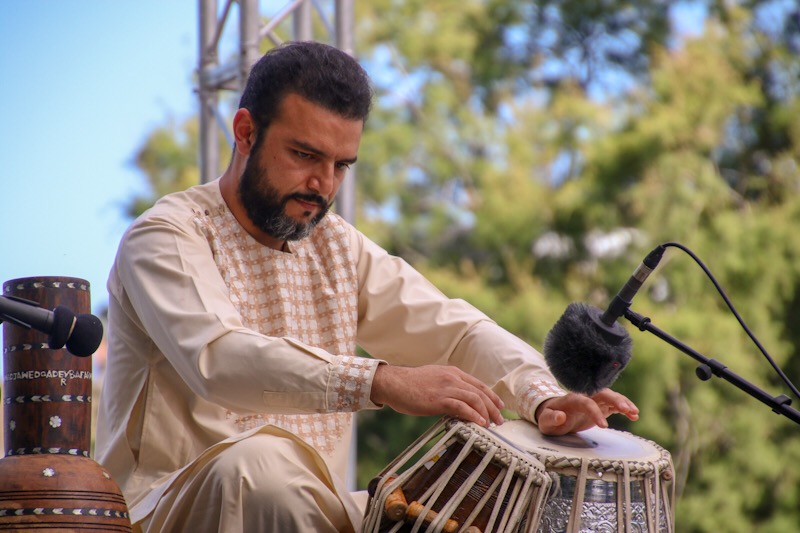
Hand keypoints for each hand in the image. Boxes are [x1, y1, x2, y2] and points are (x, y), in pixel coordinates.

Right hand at [370, 364, 504, 426]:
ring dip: (486, 412)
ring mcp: (446, 388)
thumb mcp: (433, 380)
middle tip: (500, 420)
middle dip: (493, 407)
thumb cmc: (409, 384)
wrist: (393, 383)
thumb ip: (447, 387)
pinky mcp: (439, 399)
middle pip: (480, 392)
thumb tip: (457, 401)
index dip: (491, 396)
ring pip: (475, 399)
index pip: (478, 384)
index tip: (499, 406)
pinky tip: (479, 423)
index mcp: (452, 372)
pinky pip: (462, 407)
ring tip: (492, 424)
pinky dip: (473, 415)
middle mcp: (452, 378)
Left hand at [535, 389, 638, 435]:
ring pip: (611, 397)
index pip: (586, 402)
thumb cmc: (548, 418)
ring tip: (635, 413)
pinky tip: (634, 415)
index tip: (604, 426)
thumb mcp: (545, 421)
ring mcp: (594, 400)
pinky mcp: (600, 407)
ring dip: (623, 403)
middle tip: (628, 410)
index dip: (596, 412)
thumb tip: (560, 416)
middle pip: (603, 393)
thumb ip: (551, 419)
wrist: (553, 414)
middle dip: (616, 400)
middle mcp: (586, 396)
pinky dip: (624, 409)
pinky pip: (614, 405)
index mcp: (573, 399)